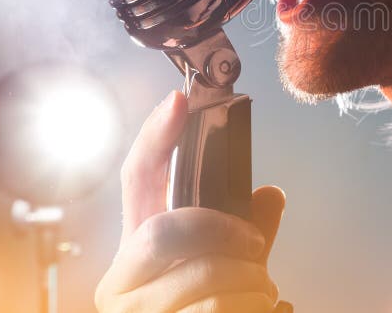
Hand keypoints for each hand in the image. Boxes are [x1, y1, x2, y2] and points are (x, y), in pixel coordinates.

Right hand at [95, 91, 288, 311]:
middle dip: (226, 234)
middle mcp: (120, 285)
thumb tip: (271, 194)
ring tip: (260, 297)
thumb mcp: (227, 273)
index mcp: (136, 255)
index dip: (156, 137)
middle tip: (256, 250)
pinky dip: (257, 310)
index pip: (138, 183)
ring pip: (206, 282)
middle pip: (170, 230)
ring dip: (252, 287)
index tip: (180, 100)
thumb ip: (245, 235)